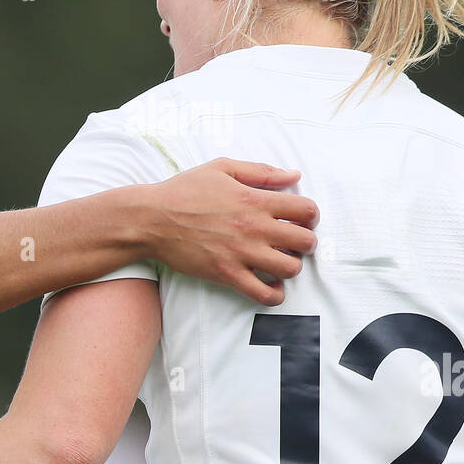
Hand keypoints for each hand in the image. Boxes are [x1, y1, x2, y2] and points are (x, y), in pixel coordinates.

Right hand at [144, 158, 318, 305]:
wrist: (152, 219)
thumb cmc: (184, 191)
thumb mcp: (222, 168)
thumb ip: (261, 171)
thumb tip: (293, 175)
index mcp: (255, 199)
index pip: (306, 210)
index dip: (311, 215)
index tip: (303, 219)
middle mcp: (254, 227)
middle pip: (306, 242)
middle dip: (306, 242)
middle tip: (294, 242)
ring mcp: (242, 254)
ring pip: (291, 268)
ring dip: (291, 266)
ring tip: (280, 261)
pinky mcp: (228, 275)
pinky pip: (264, 294)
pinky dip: (275, 294)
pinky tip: (270, 284)